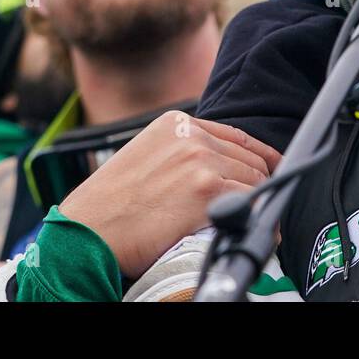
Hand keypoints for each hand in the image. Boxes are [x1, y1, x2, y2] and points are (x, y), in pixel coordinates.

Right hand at [58, 111, 279, 279]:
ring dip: (259, 204)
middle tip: (261, 206)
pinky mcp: (207, 190)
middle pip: (250, 159)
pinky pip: (250, 202)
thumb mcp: (145, 157)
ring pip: (255, 180)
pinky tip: (257, 231)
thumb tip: (219, 168)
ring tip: (258, 223)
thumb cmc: (108, 207)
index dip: (260, 155)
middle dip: (259, 184)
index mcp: (176, 125)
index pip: (236, 136)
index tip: (273, 167)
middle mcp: (192, 137)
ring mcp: (201, 161)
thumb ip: (180, 153)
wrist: (85, 233)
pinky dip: (258, 219)